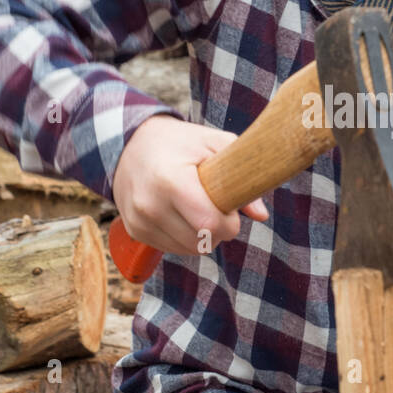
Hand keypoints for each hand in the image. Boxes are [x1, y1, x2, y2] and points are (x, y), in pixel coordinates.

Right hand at [112, 114, 268, 257]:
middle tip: (217, 208)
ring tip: (199, 209)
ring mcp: (139, 221)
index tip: (232, 210)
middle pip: (201, 242)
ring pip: (188, 250)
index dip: (230, 223)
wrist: (131, 143)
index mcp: (170, 180)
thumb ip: (240, 175)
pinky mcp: (135, 231)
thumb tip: (261, 214)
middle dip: (219, 231)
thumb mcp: (213, 144)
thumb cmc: (180, 143)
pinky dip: (184, 237)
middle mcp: (150, 205)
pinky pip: (171, 249)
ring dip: (202, 237)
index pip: (209, 224)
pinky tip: (182, 215)